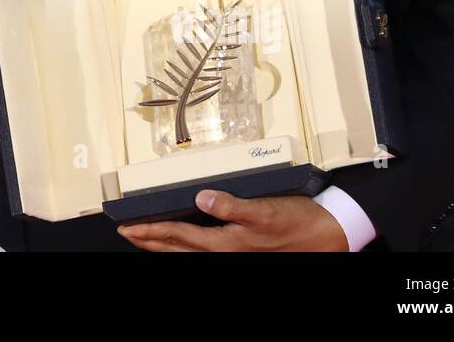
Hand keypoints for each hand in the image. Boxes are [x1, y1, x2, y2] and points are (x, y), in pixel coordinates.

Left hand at [117, 189, 349, 250]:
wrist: (326, 236)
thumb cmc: (296, 222)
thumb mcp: (264, 210)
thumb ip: (231, 205)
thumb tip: (201, 198)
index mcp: (225, 244)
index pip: (176, 236)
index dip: (149, 232)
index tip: (127, 227)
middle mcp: (225, 253)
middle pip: (177, 249)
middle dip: (150, 242)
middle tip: (127, 234)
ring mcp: (233, 255)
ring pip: (188, 254)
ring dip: (164, 247)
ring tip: (145, 240)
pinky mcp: (242, 250)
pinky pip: (204, 252)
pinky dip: (186, 249)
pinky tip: (185, 244)